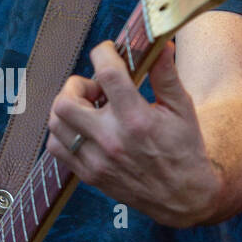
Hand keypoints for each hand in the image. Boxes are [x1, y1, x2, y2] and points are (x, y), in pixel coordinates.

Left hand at [46, 39, 221, 227]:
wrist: (184, 198)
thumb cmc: (185, 149)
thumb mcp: (182, 108)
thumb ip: (166, 74)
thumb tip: (160, 43)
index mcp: (137, 120)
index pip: (108, 74)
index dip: (104, 52)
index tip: (109, 51)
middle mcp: (112, 140)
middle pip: (66, 101)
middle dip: (77, 85)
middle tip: (95, 88)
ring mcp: (97, 160)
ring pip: (56, 123)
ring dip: (67, 107)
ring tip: (88, 107)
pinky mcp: (89, 175)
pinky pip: (56, 147)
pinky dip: (62, 131)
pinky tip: (82, 128)